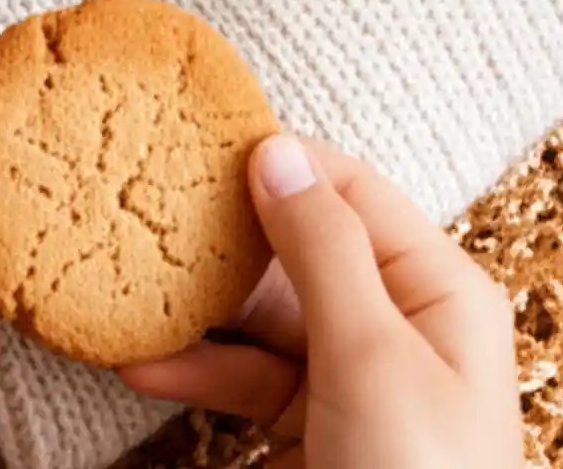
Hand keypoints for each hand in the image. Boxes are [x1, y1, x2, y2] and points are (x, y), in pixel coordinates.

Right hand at [120, 136, 521, 467]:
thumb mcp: (370, 354)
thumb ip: (321, 250)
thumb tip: (278, 154)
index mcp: (434, 286)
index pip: (351, 192)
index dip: (282, 162)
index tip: (202, 141)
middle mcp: (394, 319)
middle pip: (298, 249)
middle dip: (227, 237)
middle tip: (148, 208)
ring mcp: (348, 372)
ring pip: (262, 315)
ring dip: (199, 308)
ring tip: (128, 286)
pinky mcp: (307, 421)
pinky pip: (245, 376)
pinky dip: (198, 368)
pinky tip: (142, 364)